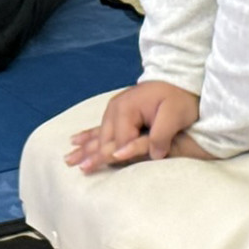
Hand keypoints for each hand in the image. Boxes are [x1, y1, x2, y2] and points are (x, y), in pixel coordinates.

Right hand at [66, 79, 214, 171]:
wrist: (179, 80)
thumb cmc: (179, 98)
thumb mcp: (175, 114)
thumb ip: (162, 134)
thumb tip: (153, 155)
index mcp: (128, 108)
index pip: (121, 139)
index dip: (118, 156)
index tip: (110, 168)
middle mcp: (116, 108)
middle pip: (105, 138)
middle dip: (92, 154)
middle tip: (79, 169)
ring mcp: (115, 109)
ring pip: (99, 134)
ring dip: (84, 148)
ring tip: (68, 160)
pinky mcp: (118, 111)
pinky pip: (101, 127)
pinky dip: (88, 136)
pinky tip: (75, 141)